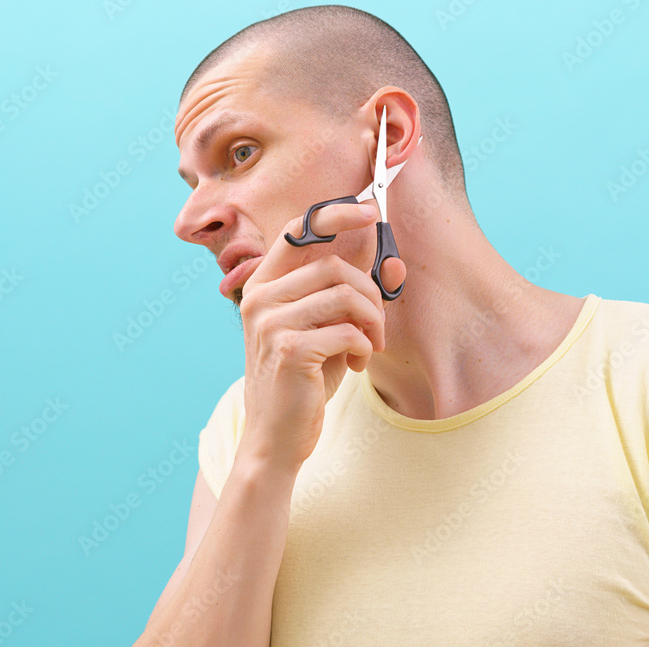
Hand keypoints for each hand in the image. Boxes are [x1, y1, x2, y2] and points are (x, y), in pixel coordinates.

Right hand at [237, 202, 404, 469]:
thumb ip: (350, 290)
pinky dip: (363, 346)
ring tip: (369, 345)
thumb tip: (389, 256)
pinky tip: (356, 364)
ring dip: (372, 322)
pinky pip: (348, 329)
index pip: (299, 230)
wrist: (278, 436)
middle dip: (370, 293)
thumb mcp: (326, 326)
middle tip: (376, 325)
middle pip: (334, 266)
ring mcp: (270, 323)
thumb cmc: (305, 378)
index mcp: (264, 284)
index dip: (336, 214)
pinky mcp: (290, 350)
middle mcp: (260, 297)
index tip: (370, 209)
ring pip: (345, 295)